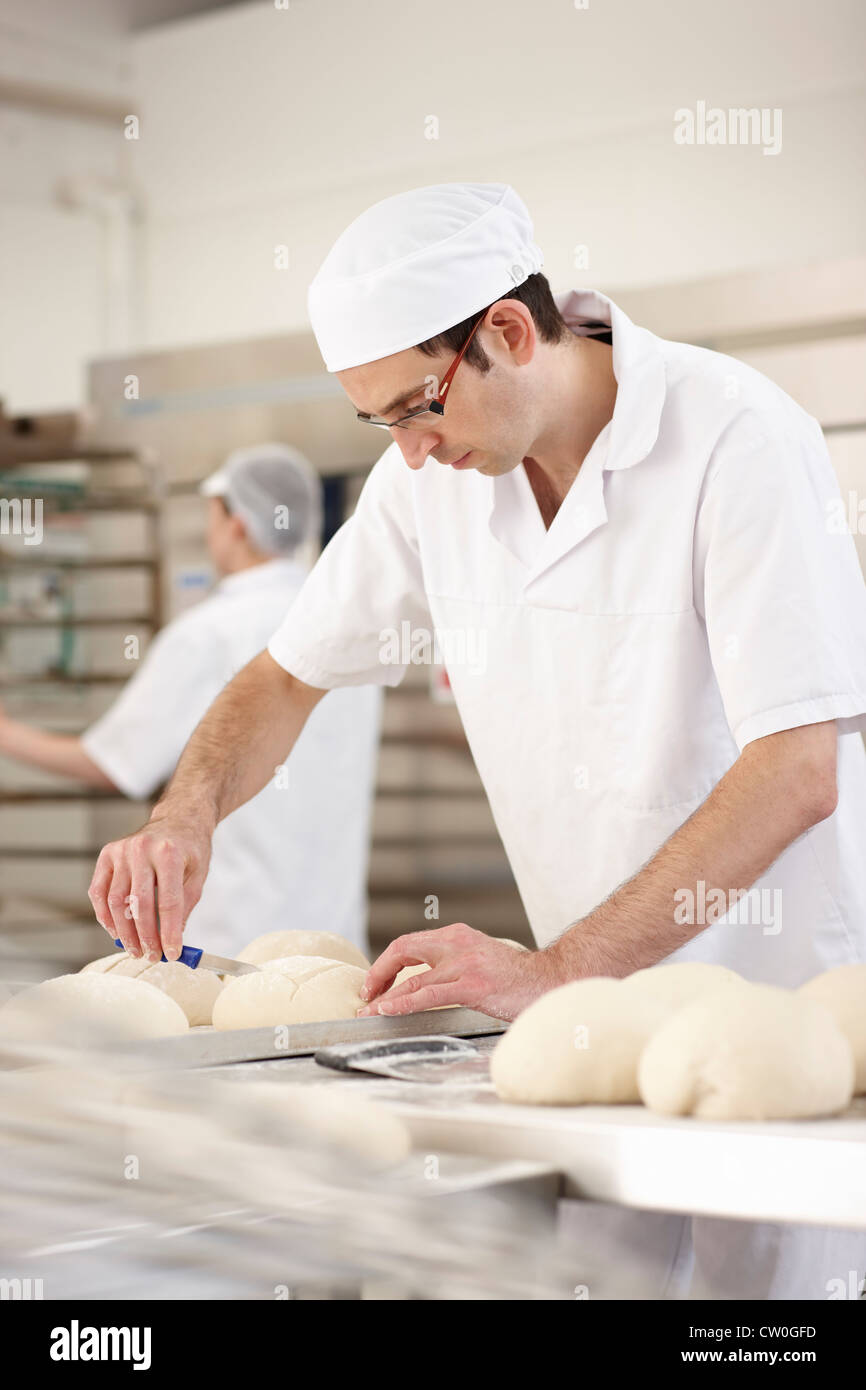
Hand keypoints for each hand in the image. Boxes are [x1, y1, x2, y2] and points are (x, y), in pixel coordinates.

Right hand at [88, 815, 211, 961]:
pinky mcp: (106, 854)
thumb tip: (170, 942)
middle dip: (145, 936)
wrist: (178, 819)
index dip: (169, 932)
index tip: (172, 953)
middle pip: (139, 904)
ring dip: (124, 931)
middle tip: (151, 956)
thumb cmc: (190, 849)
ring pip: (115, 901)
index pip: (168, 902)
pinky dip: (105, 915)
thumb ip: (184, 907)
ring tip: (135, 949)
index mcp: (169, 853)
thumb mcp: (197, 876)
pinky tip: (116, 931)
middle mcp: (142, 849)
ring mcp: (120, 851)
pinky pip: (99, 891)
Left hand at [358, 922, 558, 1021]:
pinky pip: (428, 994)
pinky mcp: (473, 985)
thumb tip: (424, 984)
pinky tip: (388, 1010)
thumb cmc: (517, 978)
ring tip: (368, 1012)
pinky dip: (403, 1002)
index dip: (386, 963)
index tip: (374, 982)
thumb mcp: (479, 961)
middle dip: (377, 973)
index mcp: (458, 936)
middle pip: (402, 950)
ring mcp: (465, 963)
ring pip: (412, 978)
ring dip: (384, 996)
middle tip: (365, 995)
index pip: (409, 943)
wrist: (551, 980)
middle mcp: (458, 943)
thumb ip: (454, 965)